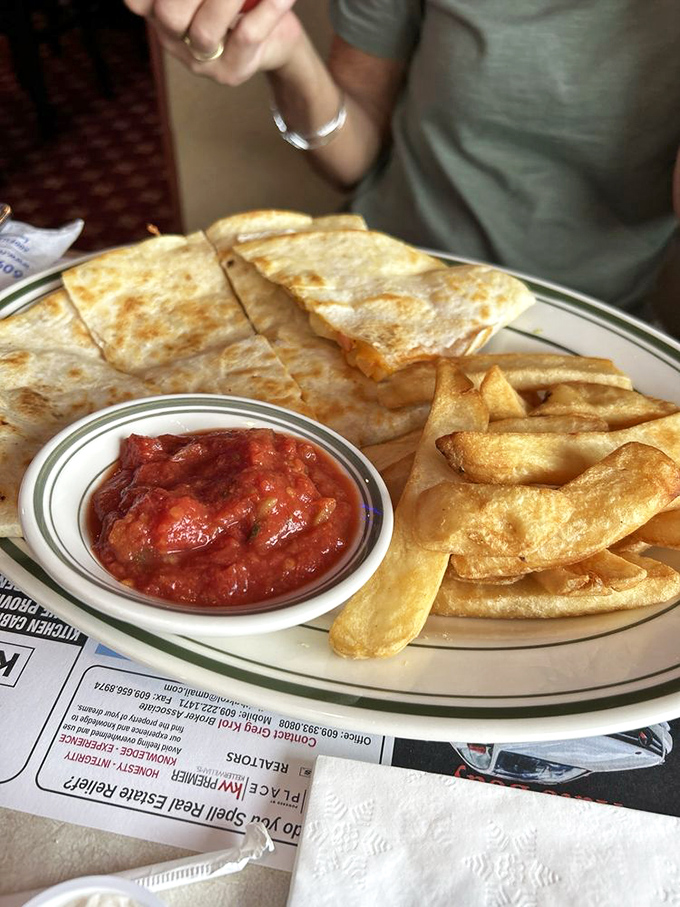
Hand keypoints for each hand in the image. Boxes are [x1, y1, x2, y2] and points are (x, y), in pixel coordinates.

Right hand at [125, 0, 301, 84]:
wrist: (277, 37)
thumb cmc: (242, 1)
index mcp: (158, 12)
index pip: (136, 2)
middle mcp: (174, 41)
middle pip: (169, 16)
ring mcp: (201, 63)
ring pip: (204, 33)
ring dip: (229, 1)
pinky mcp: (231, 74)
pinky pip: (246, 36)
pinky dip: (267, 10)